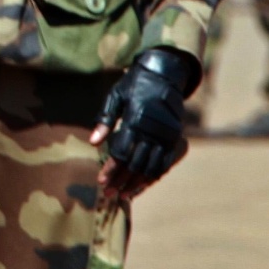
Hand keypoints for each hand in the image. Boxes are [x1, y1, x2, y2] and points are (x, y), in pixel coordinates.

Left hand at [90, 47, 199, 201]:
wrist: (164, 74)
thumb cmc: (134, 84)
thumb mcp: (116, 95)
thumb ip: (105, 119)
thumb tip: (93, 142)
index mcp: (136, 119)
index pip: (122, 152)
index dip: (111, 169)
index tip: (100, 182)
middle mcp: (153, 130)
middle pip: (136, 164)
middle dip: (121, 181)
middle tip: (108, 195)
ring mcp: (166, 135)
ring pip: (151, 167)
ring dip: (137, 183)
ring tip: (123, 195)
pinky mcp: (174, 137)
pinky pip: (165, 163)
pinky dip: (153, 176)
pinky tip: (142, 185)